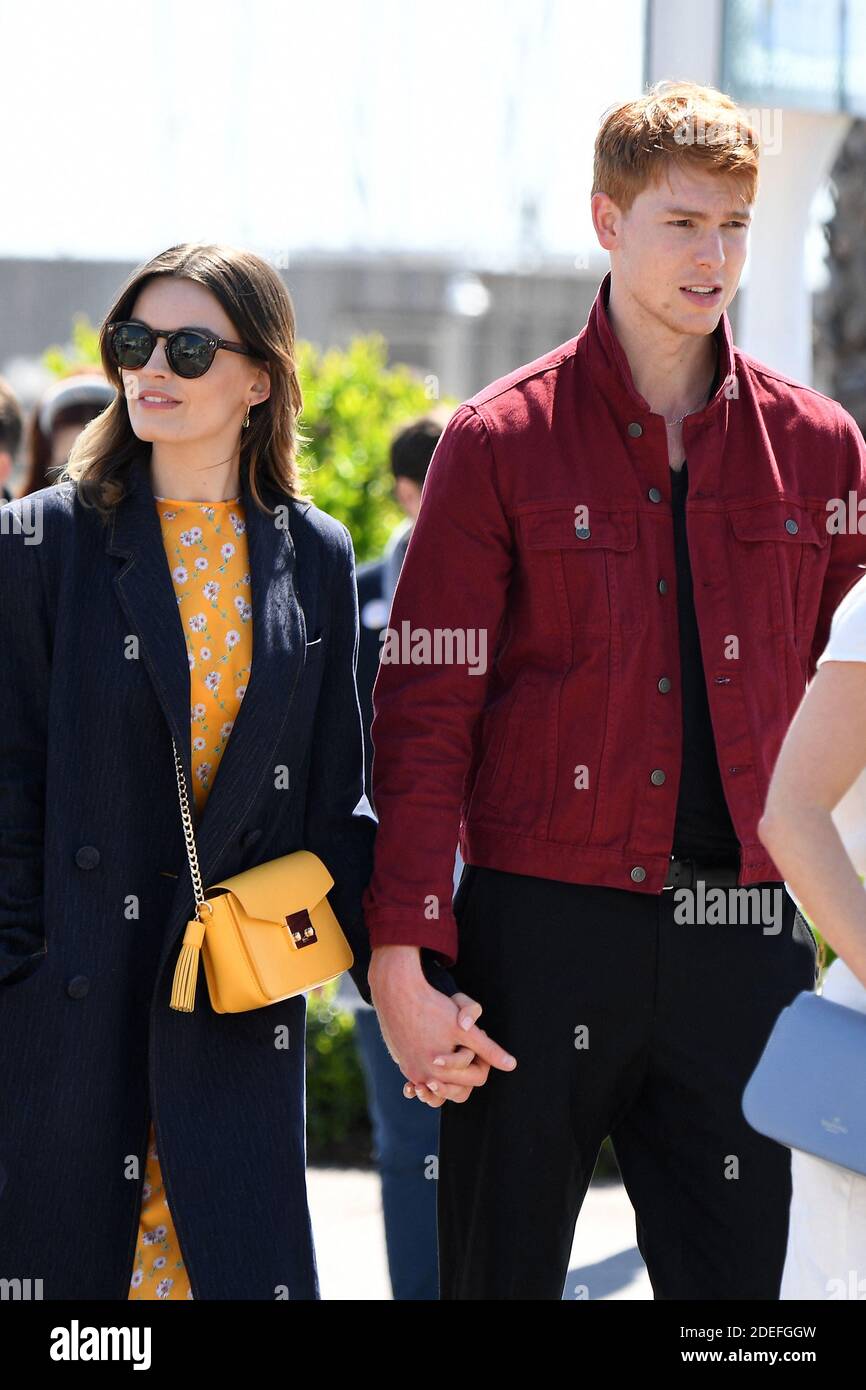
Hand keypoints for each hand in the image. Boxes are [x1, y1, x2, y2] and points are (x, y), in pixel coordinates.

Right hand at [369, 947, 515, 1104]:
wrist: (397, 992)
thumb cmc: (433, 1007)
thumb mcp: (465, 1028)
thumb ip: (488, 1049)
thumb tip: (512, 1065)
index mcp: (443, 1072)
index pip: (476, 1079)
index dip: (484, 1061)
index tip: (479, 1042)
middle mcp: (425, 1078)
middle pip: (458, 1087)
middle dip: (467, 1069)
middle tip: (466, 1046)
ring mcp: (411, 1071)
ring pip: (437, 1086)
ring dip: (448, 1076)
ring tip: (453, 1054)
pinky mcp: (401, 1063)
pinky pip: (421, 1076)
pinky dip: (430, 1071)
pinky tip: (436, 1056)